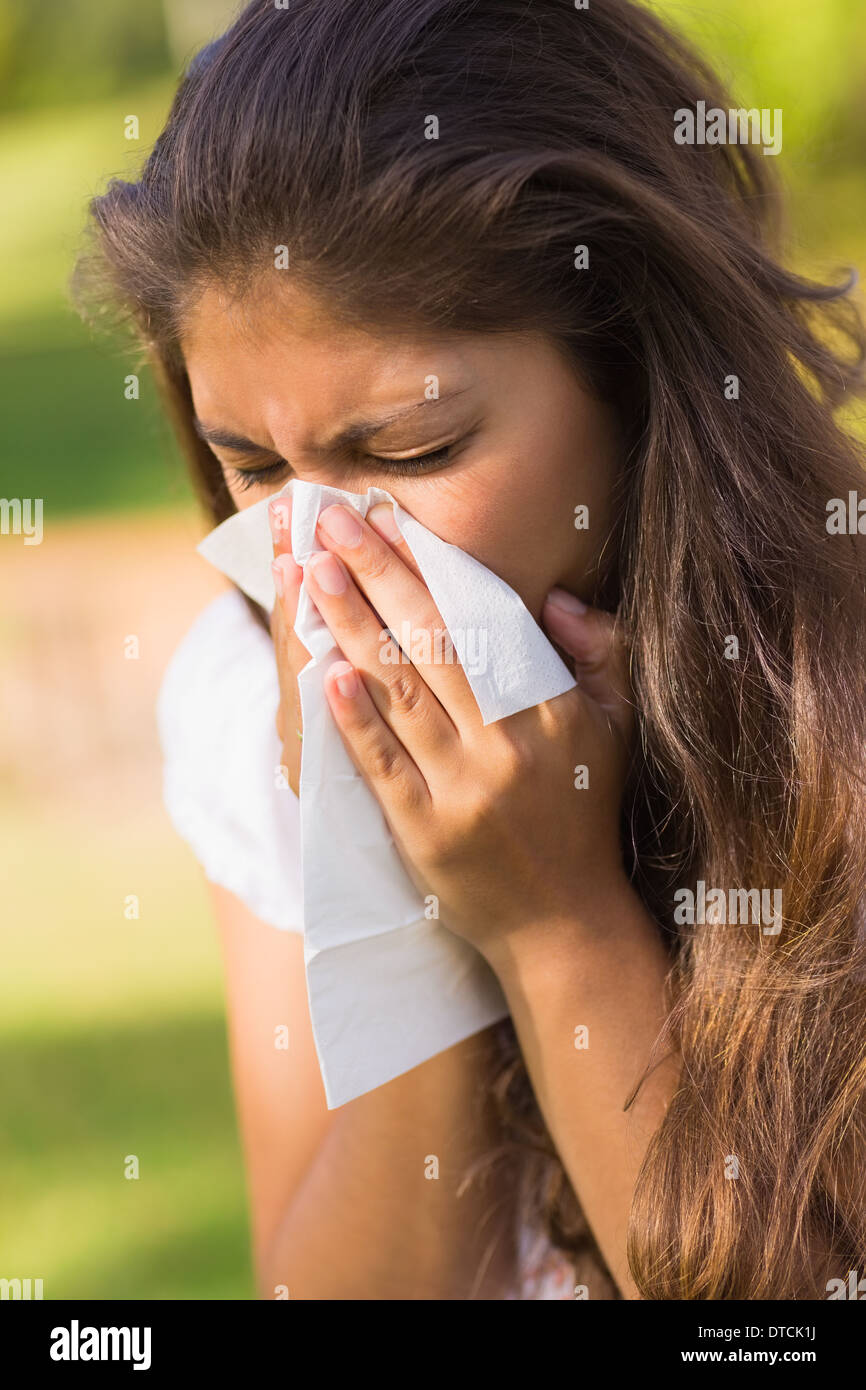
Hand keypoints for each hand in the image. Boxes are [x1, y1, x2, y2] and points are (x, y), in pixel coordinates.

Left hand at [271, 498, 635, 960]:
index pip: (481, 621)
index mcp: (551, 710)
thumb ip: (600, 653)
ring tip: (314, 572)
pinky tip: (326, 671)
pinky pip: (383, 764)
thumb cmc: (584, 813)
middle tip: (331, 521)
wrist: (563, 921)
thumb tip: (555, 599)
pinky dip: (354, 718)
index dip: (429, 567)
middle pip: (431, 643)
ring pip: (399, 693)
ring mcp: (463, 790)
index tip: (388, 521)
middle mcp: (507, 744)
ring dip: (352, 627)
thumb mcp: (616, 728)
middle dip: (377, 574)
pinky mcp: (425, 833)